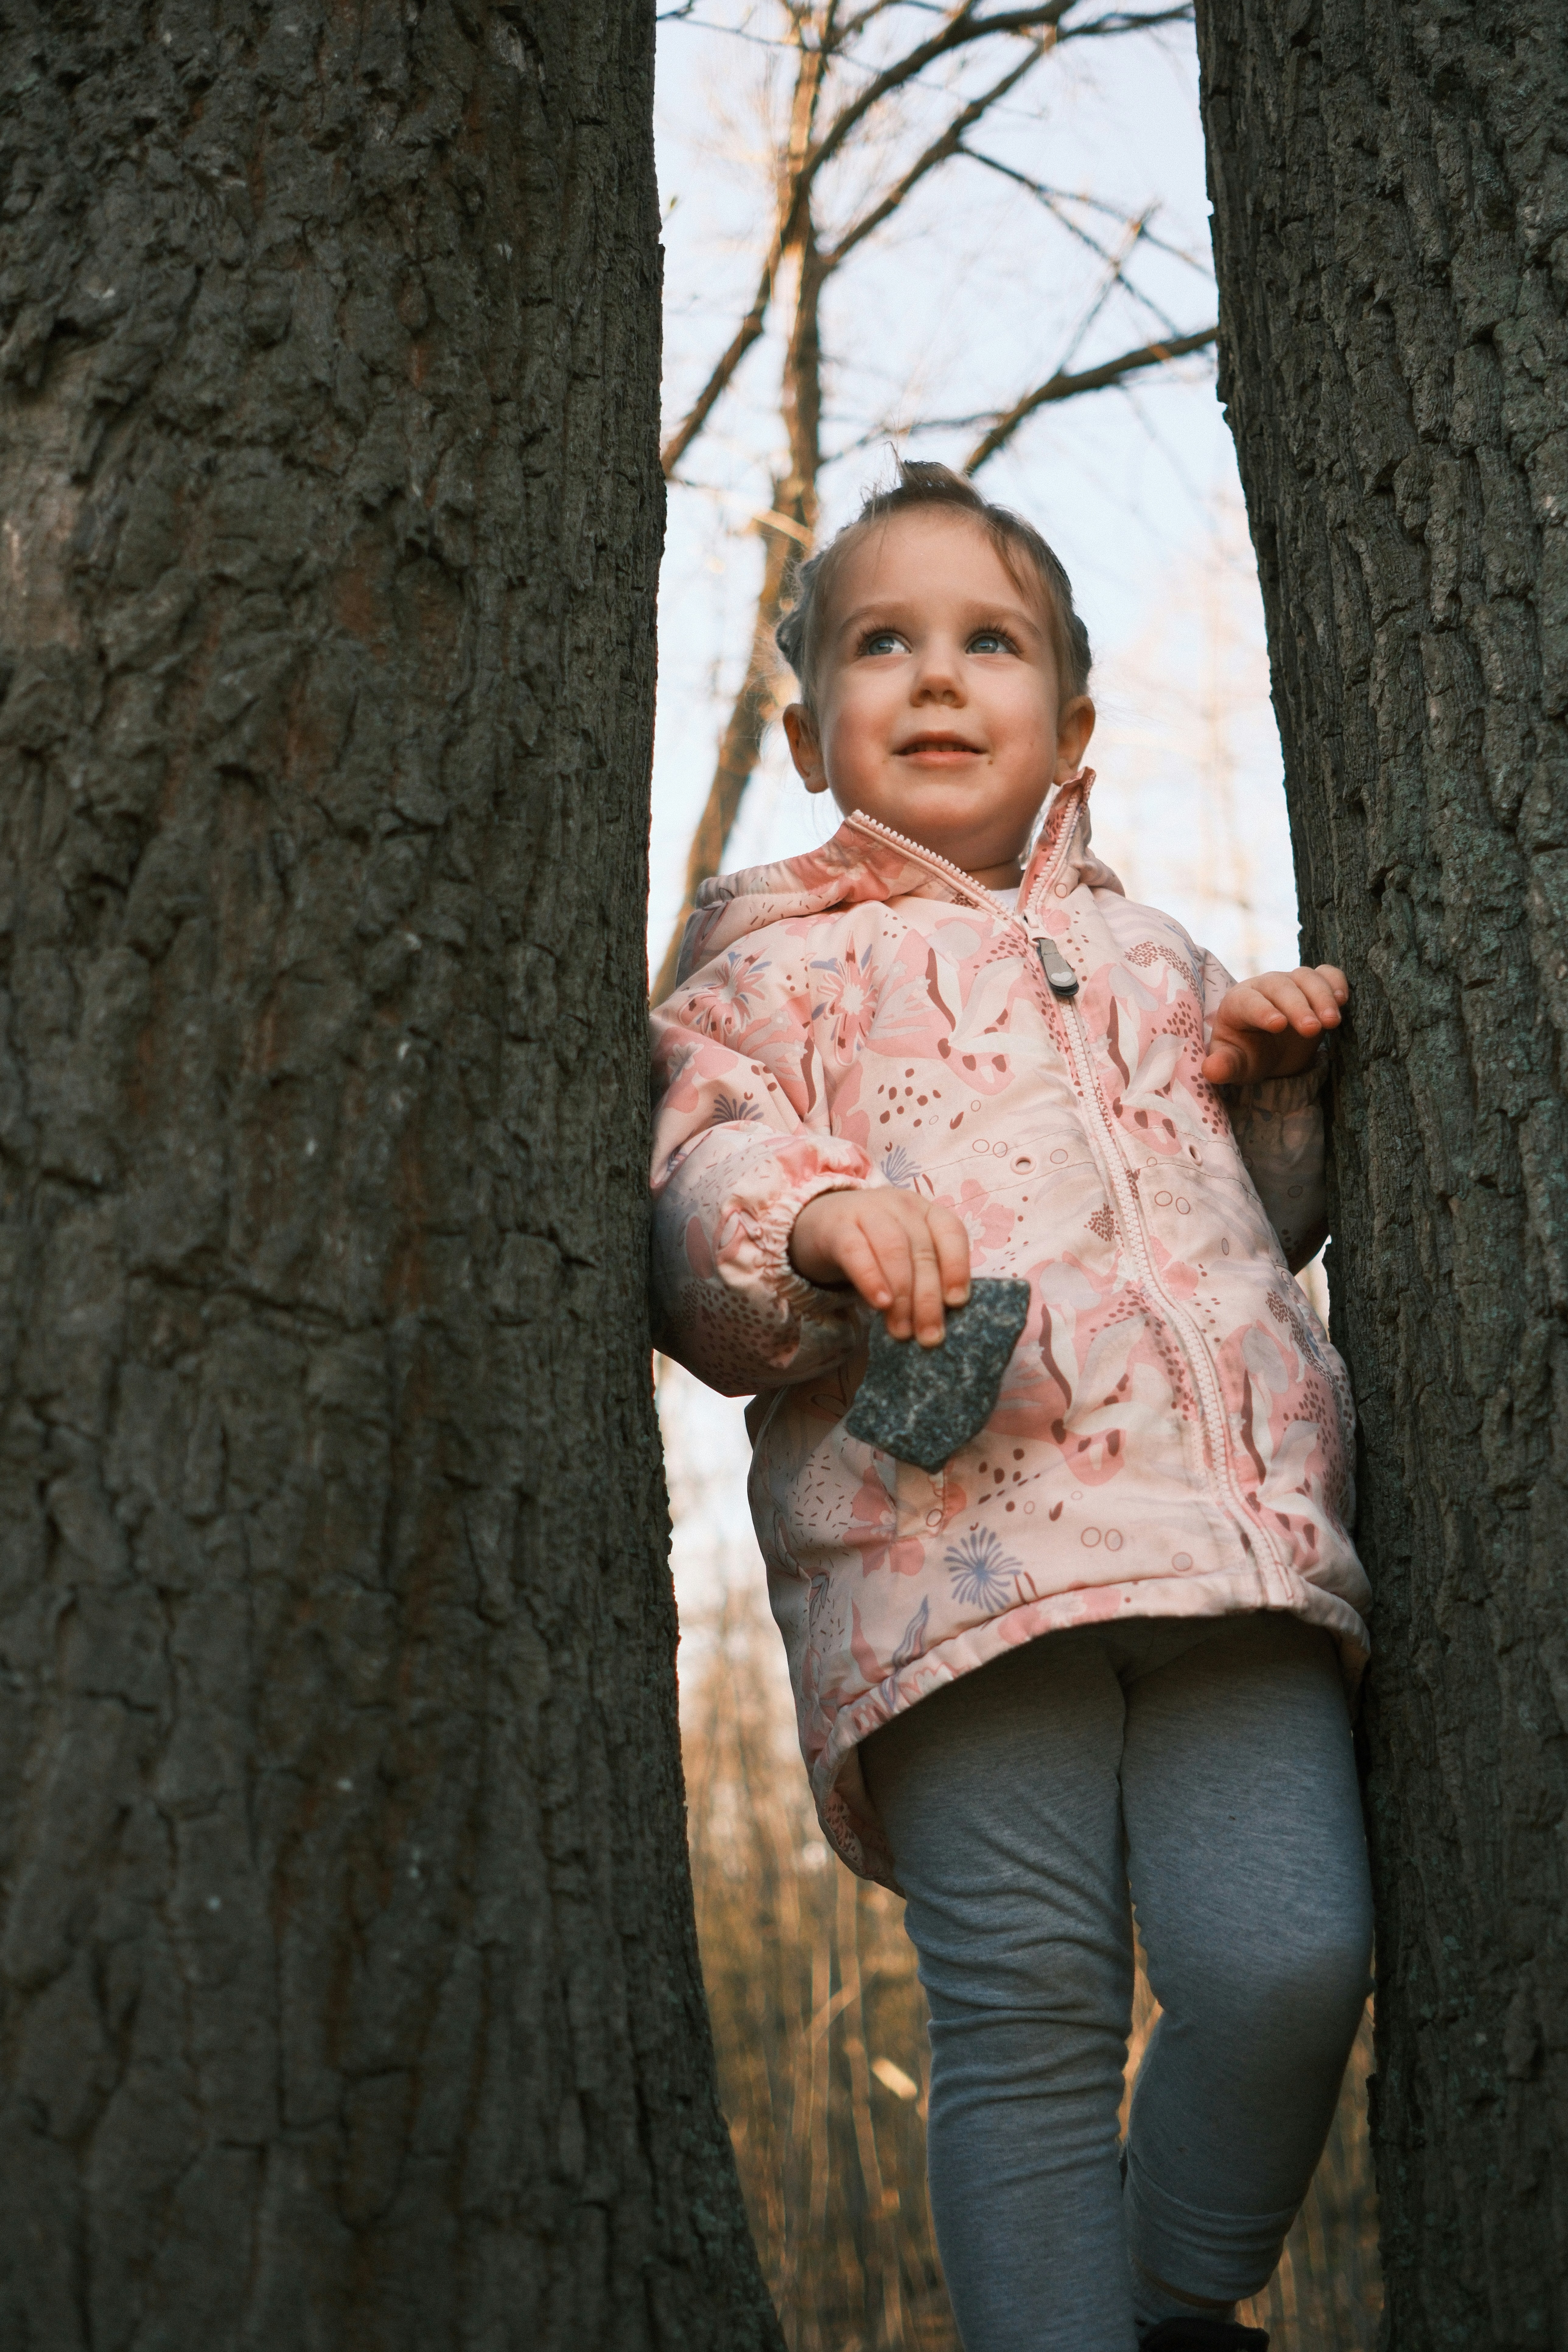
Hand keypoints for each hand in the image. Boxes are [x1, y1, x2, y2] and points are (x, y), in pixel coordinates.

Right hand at [789, 1188, 970, 1346]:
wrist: (820, 1224)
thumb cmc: (874, 1246)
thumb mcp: (904, 1255)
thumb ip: (923, 1278)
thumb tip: (937, 1325)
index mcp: (925, 1211)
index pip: (951, 1232)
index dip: (957, 1267)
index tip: (957, 1303)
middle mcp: (900, 1206)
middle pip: (922, 1251)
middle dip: (928, 1299)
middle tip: (929, 1337)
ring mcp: (867, 1211)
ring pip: (893, 1250)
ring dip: (902, 1295)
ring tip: (902, 1330)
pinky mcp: (837, 1227)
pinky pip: (856, 1251)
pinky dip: (871, 1278)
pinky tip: (880, 1303)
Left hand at [1201, 964, 1347, 1086]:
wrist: (1267, 1047)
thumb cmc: (1246, 1054)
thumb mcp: (1234, 1064)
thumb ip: (1223, 1066)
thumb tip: (1211, 1071)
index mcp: (1237, 1003)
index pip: (1248, 1001)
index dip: (1262, 1010)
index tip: (1278, 1025)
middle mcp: (1264, 987)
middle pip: (1280, 987)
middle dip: (1297, 1006)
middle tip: (1312, 1029)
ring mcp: (1291, 983)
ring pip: (1305, 977)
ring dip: (1321, 996)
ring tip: (1332, 1022)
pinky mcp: (1313, 986)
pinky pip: (1327, 973)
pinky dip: (1337, 982)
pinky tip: (1343, 1000)